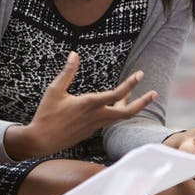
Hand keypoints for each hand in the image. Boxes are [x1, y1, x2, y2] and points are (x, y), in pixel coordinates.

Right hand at [5, 51, 156, 159]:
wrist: (40, 140)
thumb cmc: (46, 114)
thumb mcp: (55, 90)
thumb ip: (67, 72)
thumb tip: (74, 54)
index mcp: (88, 104)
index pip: (115, 94)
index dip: (130, 84)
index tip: (140, 75)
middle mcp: (95, 117)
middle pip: (125, 113)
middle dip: (142, 103)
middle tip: (154, 94)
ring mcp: (93, 126)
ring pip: (118, 117)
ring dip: (129, 107)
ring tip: (135, 97)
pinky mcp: (89, 132)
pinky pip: (107, 122)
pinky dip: (115, 113)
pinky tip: (113, 107)